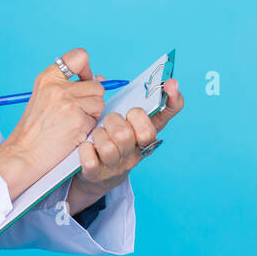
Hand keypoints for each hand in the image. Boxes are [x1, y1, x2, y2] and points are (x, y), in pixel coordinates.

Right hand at [0, 48, 106, 197]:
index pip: (79, 56)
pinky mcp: (78, 120)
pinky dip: (88, 128)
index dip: (86, 70)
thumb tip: (100, 77)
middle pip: (96, 85)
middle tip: (73, 114)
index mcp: (48, 77)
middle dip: (91, 100)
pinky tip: (72, 133)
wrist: (24, 154)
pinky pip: (96, 120)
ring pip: (99, 102)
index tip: (83, 81)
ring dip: (91, 115)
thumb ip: (70, 85)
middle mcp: (58, 87)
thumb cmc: (34, 130)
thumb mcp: (45, 98)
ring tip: (71, 124)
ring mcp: (69, 103)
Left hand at [70, 76, 182, 204]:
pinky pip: (90, 160)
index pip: (165, 116)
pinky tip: (88, 147)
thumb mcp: (127, 121)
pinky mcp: (97, 175)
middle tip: (109, 122)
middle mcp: (136, 153)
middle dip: (112, 122)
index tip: (169, 83)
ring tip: (97, 136)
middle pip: (126, 133)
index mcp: (147, 136)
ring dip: (98, 136)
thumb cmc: (114, 140)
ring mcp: (117, 166)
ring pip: (107, 147)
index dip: (170, 99)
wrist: (100, 175)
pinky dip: (86, 150)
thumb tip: (114, 79)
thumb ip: (129, 100)